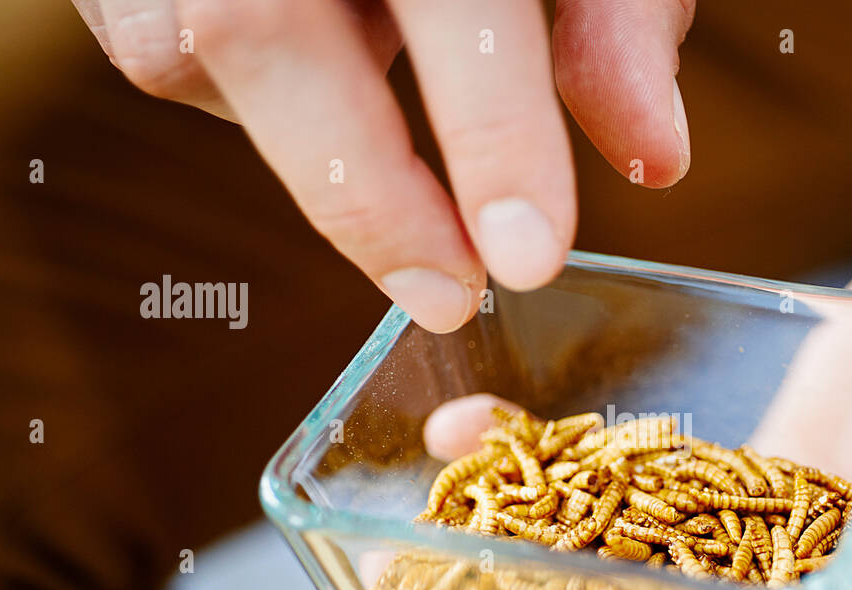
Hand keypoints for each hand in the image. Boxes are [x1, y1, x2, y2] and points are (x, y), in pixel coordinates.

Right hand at [74, 0, 694, 329]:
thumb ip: (618, 20)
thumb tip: (656, 158)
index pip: (457, 0)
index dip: (493, 131)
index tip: (528, 255)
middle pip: (265, 33)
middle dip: (365, 195)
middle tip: (448, 298)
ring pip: (214, 61)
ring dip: (327, 160)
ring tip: (415, 194)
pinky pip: (195, 65)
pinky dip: (282, 107)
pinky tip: (336, 75)